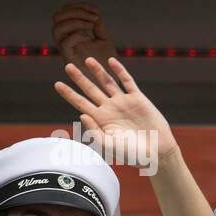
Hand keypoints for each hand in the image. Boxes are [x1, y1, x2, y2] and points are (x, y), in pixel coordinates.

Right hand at [51, 2, 116, 72]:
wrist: (110, 83)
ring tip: (91, 26)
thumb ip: (97, 26)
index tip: (96, 11)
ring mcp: (66, 49)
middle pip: (57, 16)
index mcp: (72, 32)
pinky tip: (90, 39)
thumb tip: (94, 11)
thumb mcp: (104, 39)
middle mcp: (65, 39)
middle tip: (94, 17)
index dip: (79, 7)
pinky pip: (65, 42)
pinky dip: (77, 35)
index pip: (66, 12)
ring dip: (75, 22)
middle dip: (75, 11)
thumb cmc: (107, 62)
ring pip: (57, 28)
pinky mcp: (69, 60)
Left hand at [54, 56, 178, 160]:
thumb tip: (82, 113)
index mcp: (101, 120)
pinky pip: (127, 82)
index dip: (69, 94)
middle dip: (79, 78)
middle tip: (68, 67)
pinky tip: (112, 62)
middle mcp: (111, 109)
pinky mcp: (138, 99)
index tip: (57, 84)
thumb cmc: (133, 155)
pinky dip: (120, 71)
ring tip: (88, 60)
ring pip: (108, 82)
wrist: (157, 153)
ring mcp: (124, 103)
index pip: (81, 103)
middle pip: (91, 90)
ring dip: (98, 71)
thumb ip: (94, 132)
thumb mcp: (110, 146)